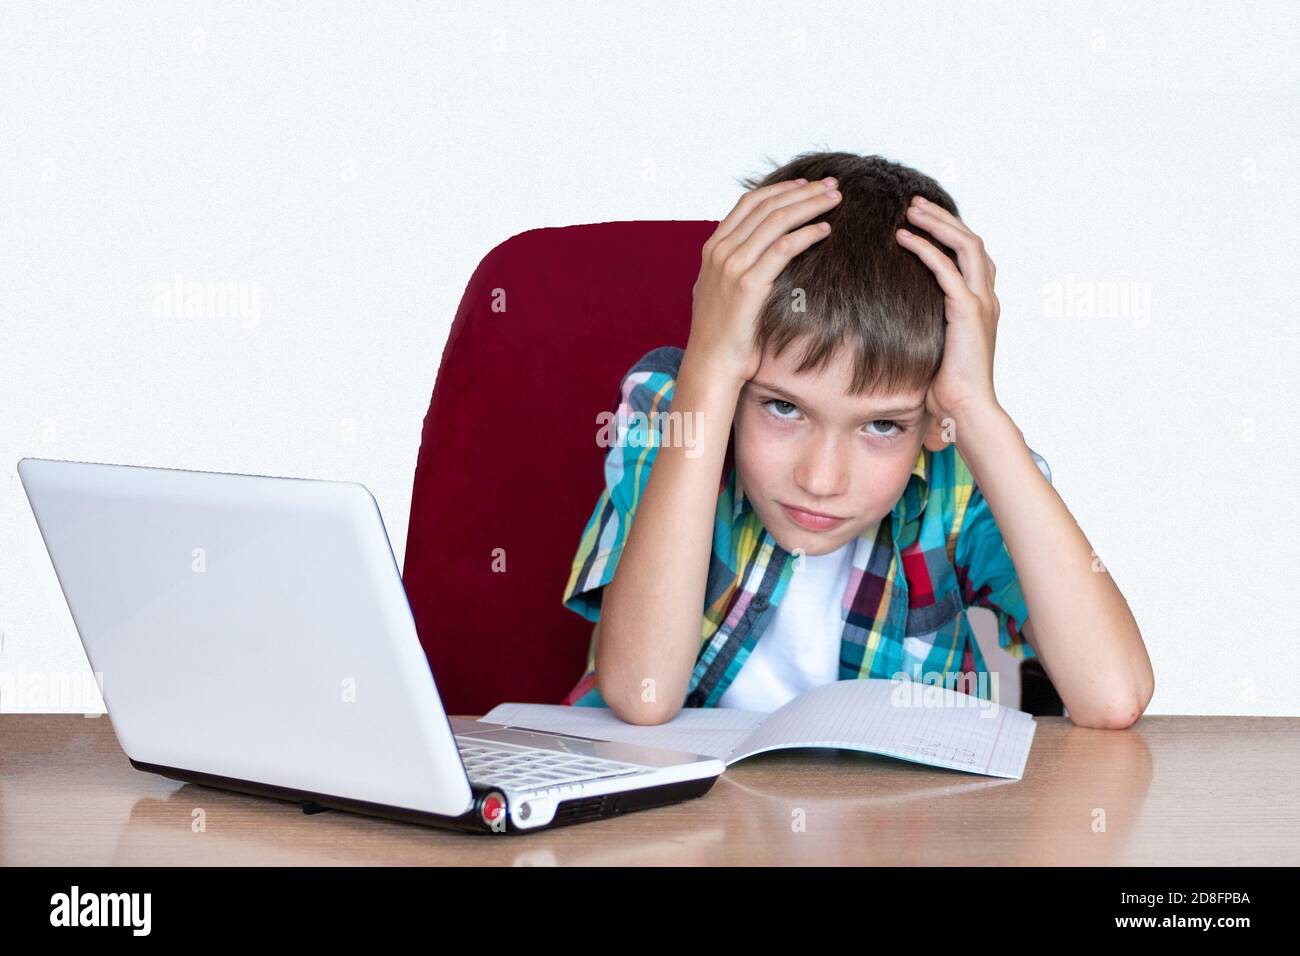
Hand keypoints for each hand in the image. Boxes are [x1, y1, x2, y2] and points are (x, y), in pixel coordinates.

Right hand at [687, 177, 842, 386]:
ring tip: (835, 200)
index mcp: (712, 248)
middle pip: (767, 206)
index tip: (805, 184)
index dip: (780, 189)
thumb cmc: (723, 333)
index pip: (749, 203)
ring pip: (777, 221)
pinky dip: (806, 234)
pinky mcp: (748, 284)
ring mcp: (732, 266)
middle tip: (831, 185)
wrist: (711, 363)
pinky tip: (825, 230)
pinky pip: (783, 248)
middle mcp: (720, 251)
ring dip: (810, 205)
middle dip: (802, 191)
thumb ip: (733, 265)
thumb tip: (754, 251)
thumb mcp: (720, 289)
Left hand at [895, 196, 1001, 425]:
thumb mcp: (935, 349)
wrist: (966, 409)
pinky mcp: (967, 312)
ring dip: (938, 223)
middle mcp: (987, 298)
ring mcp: (981, 303)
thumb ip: (926, 329)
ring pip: (966, 245)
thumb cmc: (946, 389)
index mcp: (983, 305)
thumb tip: (894, 325)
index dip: (952, 233)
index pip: (974, 256)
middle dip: (944, 218)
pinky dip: (925, 248)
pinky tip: (903, 237)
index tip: (926, 220)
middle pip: (972, 241)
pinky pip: (946, 269)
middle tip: (916, 203)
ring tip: (911, 210)